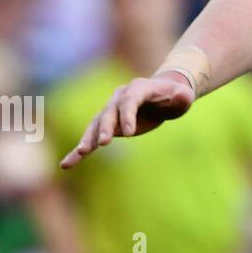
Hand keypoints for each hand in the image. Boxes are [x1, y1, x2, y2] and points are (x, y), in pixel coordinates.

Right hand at [59, 70, 194, 168]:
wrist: (163, 96)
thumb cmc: (174, 96)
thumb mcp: (183, 96)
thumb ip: (183, 97)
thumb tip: (183, 96)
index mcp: (137, 88)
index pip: (129, 101)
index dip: (128, 116)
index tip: (129, 133)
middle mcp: (120, 97)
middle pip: (109, 112)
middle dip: (105, 127)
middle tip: (103, 143)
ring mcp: (111, 111)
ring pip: (96, 125)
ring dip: (88, 139)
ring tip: (80, 154)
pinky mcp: (108, 126)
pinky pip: (92, 137)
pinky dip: (80, 150)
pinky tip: (67, 164)